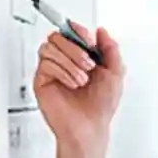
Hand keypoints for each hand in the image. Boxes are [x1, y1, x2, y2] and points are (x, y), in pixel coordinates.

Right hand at [33, 22, 124, 148]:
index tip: (89, 41)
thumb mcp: (115, 73)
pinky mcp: (42, 81)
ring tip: (82, 79)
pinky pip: (46, 64)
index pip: (71, 31)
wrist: (90, 126)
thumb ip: (111, 49)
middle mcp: (65, 61)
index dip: (78, 31)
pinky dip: (63, 72)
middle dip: (75, 48)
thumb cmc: (101, 106)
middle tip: (88, 65)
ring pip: (50, 47)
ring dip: (70, 62)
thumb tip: (101, 31)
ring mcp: (52, 70)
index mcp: (81, 56)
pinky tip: (72, 84)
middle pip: (57, 36)